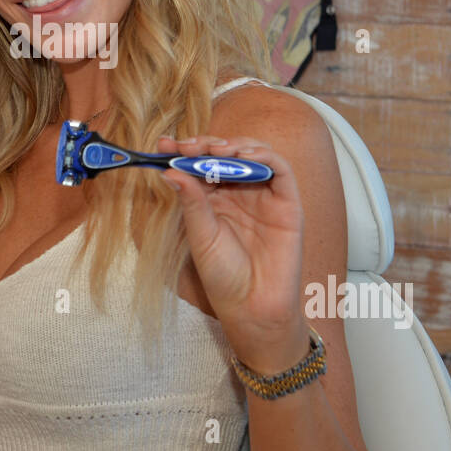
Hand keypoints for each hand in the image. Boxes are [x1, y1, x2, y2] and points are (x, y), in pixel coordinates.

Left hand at [157, 134, 307, 370]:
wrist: (253, 306)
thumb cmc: (224, 276)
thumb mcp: (200, 236)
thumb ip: (191, 202)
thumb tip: (169, 171)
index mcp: (213, 198)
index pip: (198, 164)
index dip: (182, 151)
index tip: (163, 145)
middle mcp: (238, 191)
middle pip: (224, 154)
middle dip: (205, 144)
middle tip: (187, 146)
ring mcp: (263, 194)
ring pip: (252, 154)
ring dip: (234, 144)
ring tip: (216, 149)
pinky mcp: (287, 200)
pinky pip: (279, 168)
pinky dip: (263, 155)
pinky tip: (244, 156)